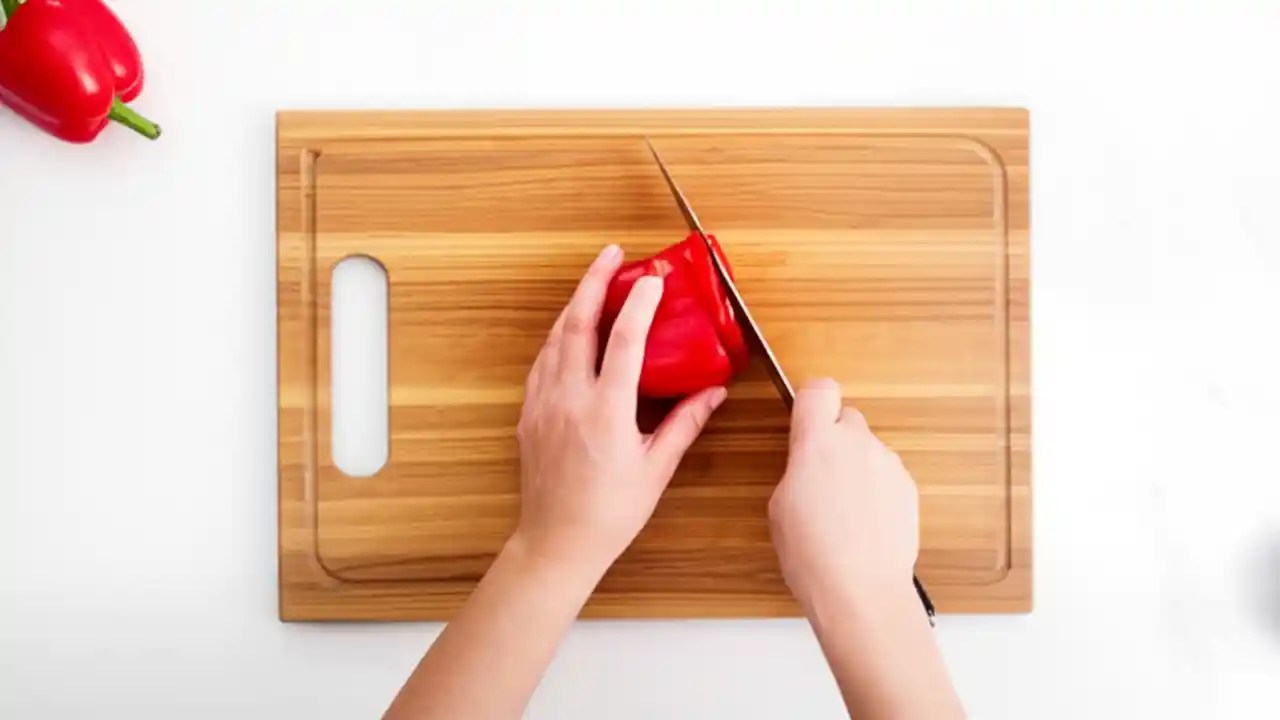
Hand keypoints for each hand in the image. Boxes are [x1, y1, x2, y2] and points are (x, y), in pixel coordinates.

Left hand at [512, 244, 727, 573]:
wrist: (556, 543)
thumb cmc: (609, 513)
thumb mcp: (656, 469)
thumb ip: (685, 423)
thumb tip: (714, 390)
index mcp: (606, 412)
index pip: (624, 341)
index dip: (639, 303)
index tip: (652, 279)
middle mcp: (569, 400)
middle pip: (578, 324)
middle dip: (594, 282)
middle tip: (612, 256)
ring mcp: (543, 405)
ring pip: (555, 339)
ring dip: (574, 306)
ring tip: (593, 285)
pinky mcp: (529, 415)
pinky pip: (541, 363)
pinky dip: (558, 339)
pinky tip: (569, 333)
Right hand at [769, 378, 920, 610]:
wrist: (861, 591)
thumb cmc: (814, 556)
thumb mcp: (780, 506)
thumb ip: (798, 468)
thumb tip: (809, 463)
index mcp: (817, 443)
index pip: (819, 390)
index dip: (812, 402)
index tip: (807, 421)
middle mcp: (857, 444)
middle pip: (847, 418)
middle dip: (834, 440)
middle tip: (821, 477)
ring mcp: (887, 464)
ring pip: (868, 449)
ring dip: (856, 468)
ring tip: (844, 512)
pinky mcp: (908, 487)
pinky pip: (886, 475)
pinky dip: (876, 490)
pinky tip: (864, 523)